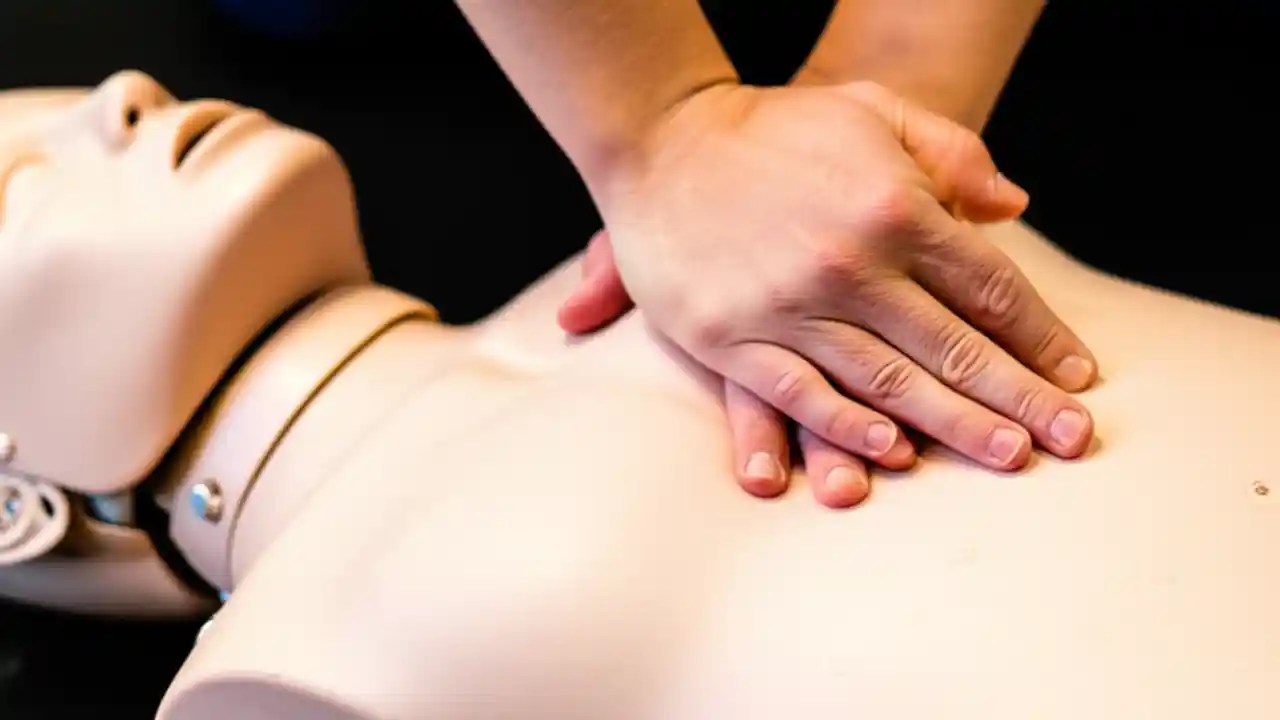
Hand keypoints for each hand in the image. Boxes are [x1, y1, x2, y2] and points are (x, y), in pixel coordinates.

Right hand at [566, 81, 1096, 506]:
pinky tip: (893, 452)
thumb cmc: (776, 128)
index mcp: (894, 206)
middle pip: (955, 346)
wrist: (663, 140)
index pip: (991, 286)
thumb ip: (950, 150)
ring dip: (956, 425)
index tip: (1078, 377)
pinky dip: (848, 426)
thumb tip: (1012, 205)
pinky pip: (801, 394)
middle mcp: (851, 263)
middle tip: (1072, 440)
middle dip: (1022, 398)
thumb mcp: (872, 108)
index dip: (1043, 337)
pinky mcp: (732, 339)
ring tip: (1010, 456)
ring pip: (890, 382)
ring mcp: (789, 307)